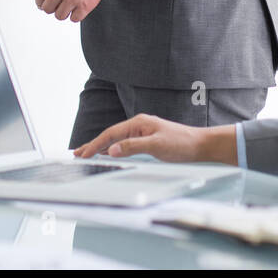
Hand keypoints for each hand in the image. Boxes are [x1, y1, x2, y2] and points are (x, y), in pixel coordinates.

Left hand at [34, 0, 107, 22]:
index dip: (39, 1)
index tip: (42, 3)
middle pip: (47, 8)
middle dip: (51, 6)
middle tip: (56, 4)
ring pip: (60, 16)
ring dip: (63, 11)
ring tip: (68, 5)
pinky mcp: (86, 5)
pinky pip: (75, 18)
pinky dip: (75, 15)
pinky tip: (78, 8)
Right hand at [73, 113, 237, 164]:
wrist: (200, 145)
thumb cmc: (182, 143)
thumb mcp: (157, 146)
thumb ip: (133, 147)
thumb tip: (111, 149)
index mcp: (139, 123)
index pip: (111, 134)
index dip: (95, 144)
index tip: (83, 154)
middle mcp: (139, 125)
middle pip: (111, 135)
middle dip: (93, 144)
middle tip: (76, 154)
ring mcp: (142, 132)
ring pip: (116, 140)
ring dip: (101, 147)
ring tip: (86, 153)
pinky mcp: (147, 140)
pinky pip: (124, 144)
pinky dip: (112, 149)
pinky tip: (107, 153)